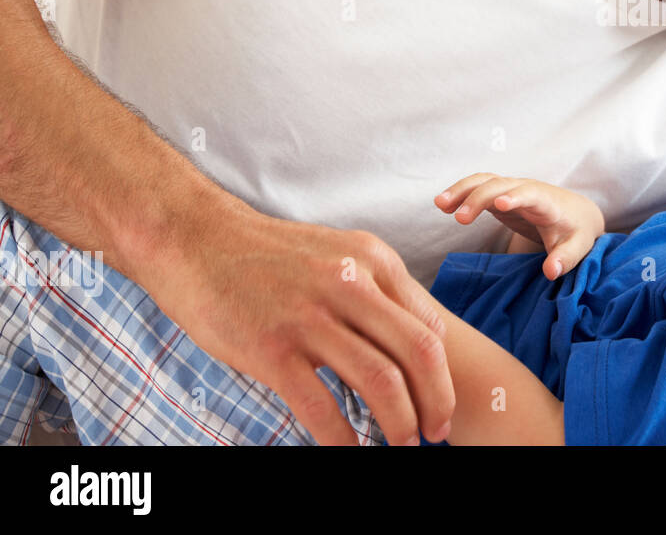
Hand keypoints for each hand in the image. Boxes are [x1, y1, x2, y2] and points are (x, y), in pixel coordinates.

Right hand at [137, 190, 455, 446]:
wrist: (197, 239)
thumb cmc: (269, 255)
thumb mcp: (339, 253)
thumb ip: (378, 289)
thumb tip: (421, 337)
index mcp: (374, 260)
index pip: (429, 326)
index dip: (443, 373)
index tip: (440, 402)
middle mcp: (351, 283)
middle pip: (419, 353)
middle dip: (436, 401)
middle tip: (437, 432)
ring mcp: (311, 316)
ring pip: (381, 381)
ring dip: (400, 423)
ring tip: (402, 444)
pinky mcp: (272, 347)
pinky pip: (321, 406)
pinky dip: (343, 438)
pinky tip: (349, 452)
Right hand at [435, 173, 604, 279]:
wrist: (576, 213)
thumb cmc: (576, 231)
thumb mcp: (578, 247)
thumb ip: (566, 258)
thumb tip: (551, 271)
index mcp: (547, 202)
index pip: (531, 195)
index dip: (516, 197)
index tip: (499, 204)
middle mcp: (528, 190)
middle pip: (500, 185)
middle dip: (480, 198)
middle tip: (459, 218)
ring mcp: (512, 190)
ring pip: (485, 181)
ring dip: (463, 189)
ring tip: (439, 204)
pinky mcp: (500, 195)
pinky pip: (478, 189)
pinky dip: (461, 193)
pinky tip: (442, 205)